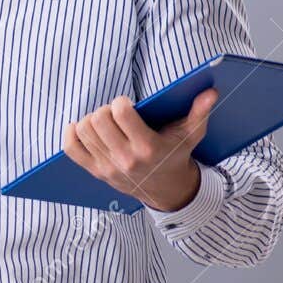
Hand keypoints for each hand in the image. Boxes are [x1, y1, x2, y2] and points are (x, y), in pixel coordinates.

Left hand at [61, 88, 218, 212]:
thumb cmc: (176, 155)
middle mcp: (124, 159)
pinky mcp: (96, 172)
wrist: (167, 190)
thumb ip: (200, 112)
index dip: (121, 102)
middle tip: (115, 114)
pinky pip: (71, 149)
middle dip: (105, 110)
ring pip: (83, 130)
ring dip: (91, 120)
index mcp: (147, 147)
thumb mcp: (191, 135)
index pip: (120, 113)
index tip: (127, 105)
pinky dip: (71, 134)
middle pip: (97, 119)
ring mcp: (107, 167)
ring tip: (104, 122)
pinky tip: (80, 127)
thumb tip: (211, 92)